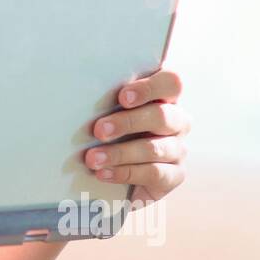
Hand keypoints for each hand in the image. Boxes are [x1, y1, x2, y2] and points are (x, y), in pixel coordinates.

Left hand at [84, 68, 188, 205]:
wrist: (116, 176)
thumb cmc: (110, 131)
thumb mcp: (108, 110)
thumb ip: (107, 98)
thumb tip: (81, 87)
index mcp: (164, 97)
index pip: (171, 83)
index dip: (149, 88)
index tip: (122, 97)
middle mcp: (177, 121)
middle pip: (162, 116)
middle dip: (128, 122)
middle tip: (99, 131)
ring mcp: (178, 149)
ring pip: (155, 148)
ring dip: (120, 153)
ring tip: (92, 159)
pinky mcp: (175, 175)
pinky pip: (154, 174)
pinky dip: (125, 173)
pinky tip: (104, 174)